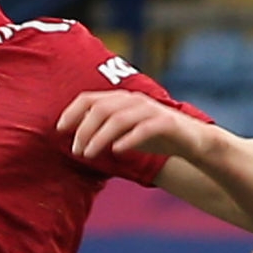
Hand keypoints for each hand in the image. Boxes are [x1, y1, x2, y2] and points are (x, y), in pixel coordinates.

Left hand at [58, 89, 209, 166]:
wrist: (193, 141)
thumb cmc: (155, 136)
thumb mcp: (125, 131)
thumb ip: (104, 130)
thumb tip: (75, 140)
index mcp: (122, 99)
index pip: (90, 98)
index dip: (72, 112)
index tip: (59, 130)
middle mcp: (134, 100)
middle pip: (101, 108)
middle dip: (84, 129)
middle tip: (75, 151)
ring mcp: (151, 110)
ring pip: (119, 119)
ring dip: (99, 137)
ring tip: (88, 154)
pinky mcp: (166, 124)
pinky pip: (144, 129)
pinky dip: (128, 140)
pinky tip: (116, 152)